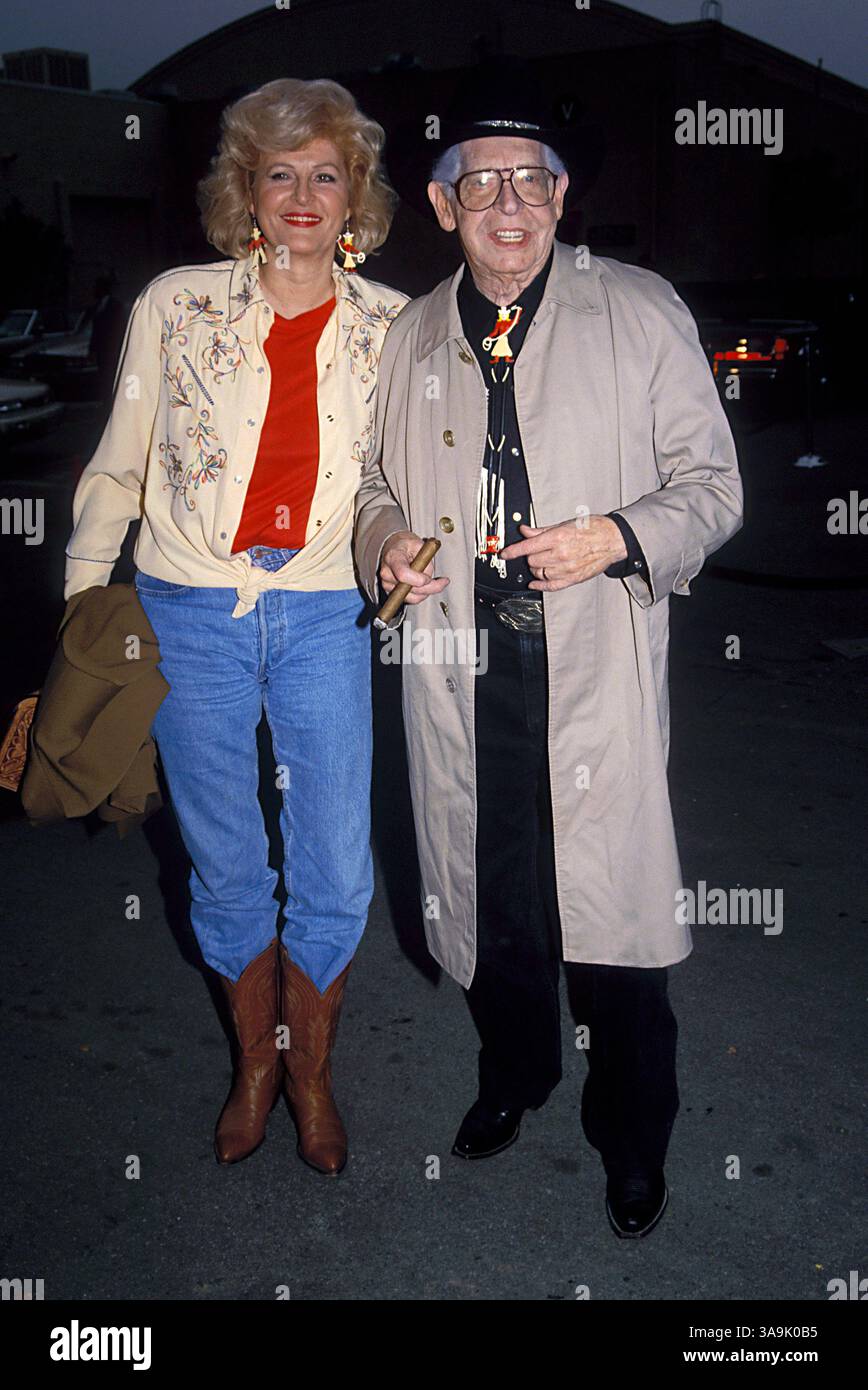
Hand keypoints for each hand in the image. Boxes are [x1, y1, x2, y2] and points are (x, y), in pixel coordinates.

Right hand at [379, 530, 449, 604]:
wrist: (395, 548)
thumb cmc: (406, 545)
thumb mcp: (419, 544)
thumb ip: (425, 560)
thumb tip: (429, 576)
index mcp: (392, 557)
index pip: (403, 574)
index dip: (419, 579)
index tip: (429, 577)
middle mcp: (387, 573)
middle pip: (410, 589)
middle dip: (430, 587)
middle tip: (443, 581)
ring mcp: (388, 585)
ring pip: (413, 598)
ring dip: (427, 592)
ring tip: (435, 582)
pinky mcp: (392, 593)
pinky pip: (411, 599)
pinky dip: (422, 594)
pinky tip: (428, 586)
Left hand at [498, 516, 626, 590]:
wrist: (613, 539)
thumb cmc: (592, 529)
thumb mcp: (565, 524)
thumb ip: (542, 530)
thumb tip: (525, 531)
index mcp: (558, 538)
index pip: (528, 547)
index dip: (513, 551)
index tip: (505, 554)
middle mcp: (561, 554)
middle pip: (532, 561)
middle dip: (529, 556)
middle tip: (534, 552)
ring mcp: (567, 569)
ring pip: (539, 573)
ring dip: (536, 569)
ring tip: (541, 562)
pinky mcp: (573, 578)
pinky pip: (551, 586)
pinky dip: (540, 585)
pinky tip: (535, 582)